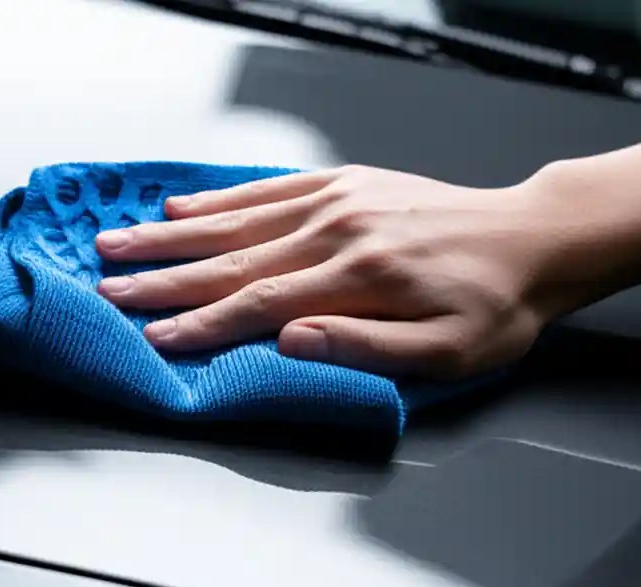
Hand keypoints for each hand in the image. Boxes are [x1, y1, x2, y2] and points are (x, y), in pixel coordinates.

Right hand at [95, 165, 578, 378]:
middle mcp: (336, 230)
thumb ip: (364, 346)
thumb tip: (290, 340)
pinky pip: (269, 189)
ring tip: (119, 241)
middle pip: (231, 259)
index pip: (258, 304)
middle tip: (109, 286)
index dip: (200, 325)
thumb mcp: (446, 351)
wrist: (531, 239)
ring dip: (173, 235)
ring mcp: (337, 199)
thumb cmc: (493, 307)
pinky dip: (220, 198)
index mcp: (357, 277)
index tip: (153, 337)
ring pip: (237, 219)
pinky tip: (181, 207)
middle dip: (164, 277)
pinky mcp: (344, 181)